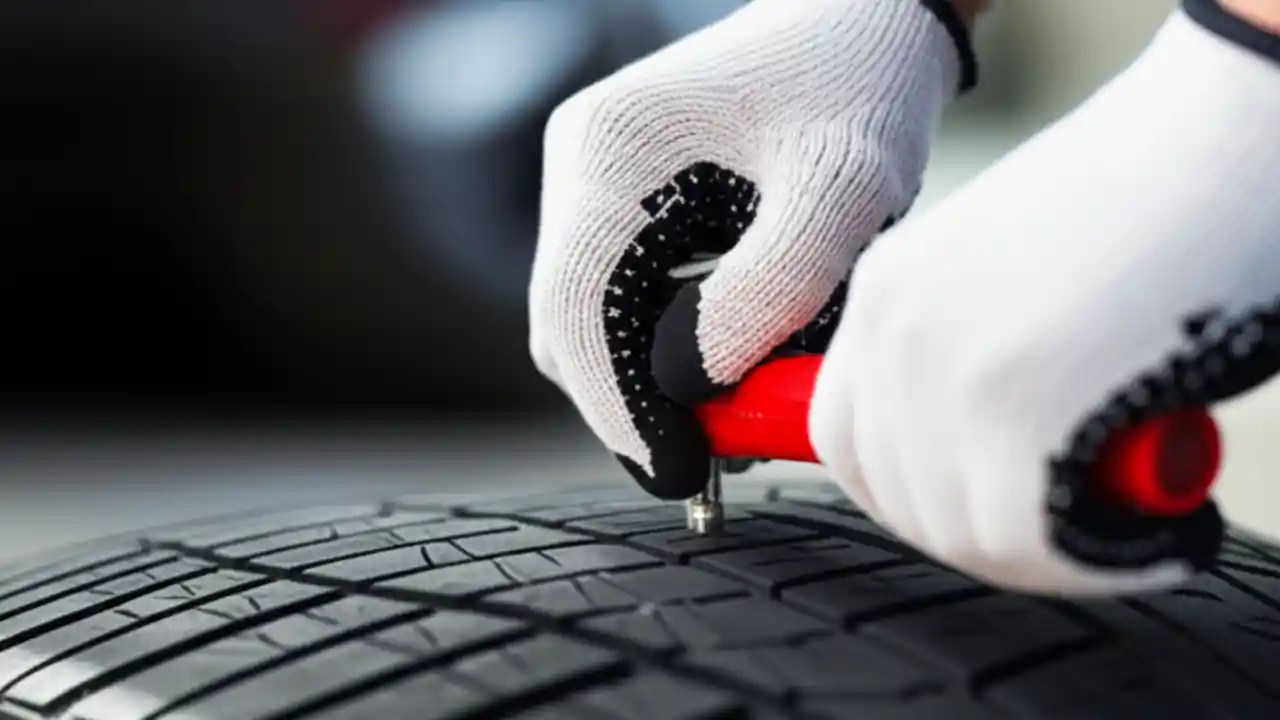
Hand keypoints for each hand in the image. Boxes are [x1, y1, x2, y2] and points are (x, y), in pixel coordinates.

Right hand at [530, 0, 973, 498]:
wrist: (860, 12)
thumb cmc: (860, 86)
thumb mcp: (841, 191)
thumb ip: (768, 291)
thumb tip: (693, 389)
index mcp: (611, 152)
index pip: (577, 310)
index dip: (620, 409)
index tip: (680, 477)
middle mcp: (579, 164)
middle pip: (570, 323)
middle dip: (634, 402)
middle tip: (713, 459)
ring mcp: (592, 178)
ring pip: (591, 316)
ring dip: (650, 374)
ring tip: (735, 410)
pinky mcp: (620, 192)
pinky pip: (619, 290)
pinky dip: (662, 338)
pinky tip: (727, 355)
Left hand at [810, 6, 1279, 594]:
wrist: (1227, 130)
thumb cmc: (1146, 203)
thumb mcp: (1007, 279)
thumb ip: (966, 355)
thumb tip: (972, 464)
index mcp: (884, 290)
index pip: (839, 437)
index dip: (906, 494)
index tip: (980, 508)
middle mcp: (893, 329)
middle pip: (893, 496)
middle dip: (981, 534)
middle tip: (1071, 525)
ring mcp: (945, 368)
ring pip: (960, 532)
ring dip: (1043, 555)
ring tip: (1125, 519)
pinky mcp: (1015, 409)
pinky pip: (1022, 542)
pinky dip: (1092, 563)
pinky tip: (1159, 535)